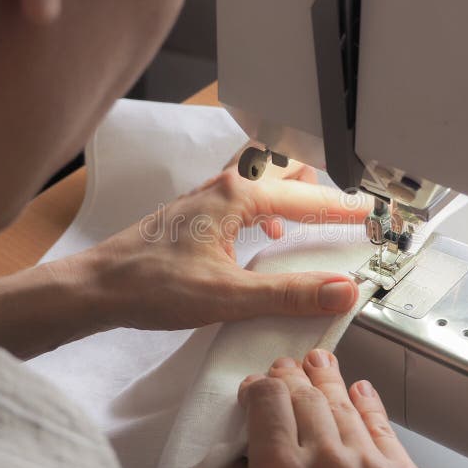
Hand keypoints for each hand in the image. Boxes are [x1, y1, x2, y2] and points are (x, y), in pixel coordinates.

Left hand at [80, 164, 370, 330]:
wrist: (97, 288)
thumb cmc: (150, 285)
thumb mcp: (229, 295)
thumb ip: (290, 293)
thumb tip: (341, 290)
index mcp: (236, 196)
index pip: (306, 197)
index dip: (343, 207)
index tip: (370, 212)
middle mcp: (223, 187)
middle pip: (286, 172)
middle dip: (320, 187)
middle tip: (347, 210)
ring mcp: (207, 198)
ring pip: (263, 182)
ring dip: (292, 197)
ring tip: (315, 220)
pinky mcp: (196, 214)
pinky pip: (244, 198)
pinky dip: (268, 209)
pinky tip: (266, 236)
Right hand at [238, 350, 428, 467]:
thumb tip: (248, 435)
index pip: (268, 398)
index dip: (258, 388)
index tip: (255, 390)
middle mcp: (329, 467)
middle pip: (304, 394)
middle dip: (290, 378)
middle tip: (284, 370)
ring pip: (343, 403)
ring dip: (328, 380)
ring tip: (319, 364)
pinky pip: (382, 426)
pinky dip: (368, 404)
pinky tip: (359, 390)